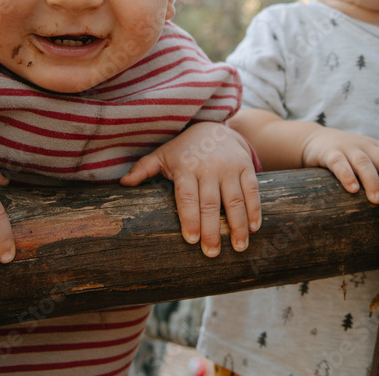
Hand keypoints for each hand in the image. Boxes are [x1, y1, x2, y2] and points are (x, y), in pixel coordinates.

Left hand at [121, 122, 260, 257]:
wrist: (214, 127)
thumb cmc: (184, 149)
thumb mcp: (163, 155)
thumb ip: (143, 168)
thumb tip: (124, 183)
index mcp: (186, 168)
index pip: (187, 197)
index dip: (190, 218)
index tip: (192, 239)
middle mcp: (209, 168)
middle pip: (211, 203)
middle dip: (212, 230)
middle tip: (212, 253)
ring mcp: (229, 168)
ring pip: (234, 200)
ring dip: (238, 225)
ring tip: (238, 247)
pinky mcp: (246, 167)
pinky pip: (252, 190)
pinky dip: (254, 210)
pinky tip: (254, 228)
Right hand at [302, 127, 378, 203]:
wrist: (313, 139)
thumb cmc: (347, 155)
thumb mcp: (366, 157)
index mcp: (378, 148)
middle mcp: (365, 146)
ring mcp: (347, 148)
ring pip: (363, 162)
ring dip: (372, 181)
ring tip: (377, 200)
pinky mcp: (330, 153)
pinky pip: (339, 163)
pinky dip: (346, 175)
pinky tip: (352, 189)